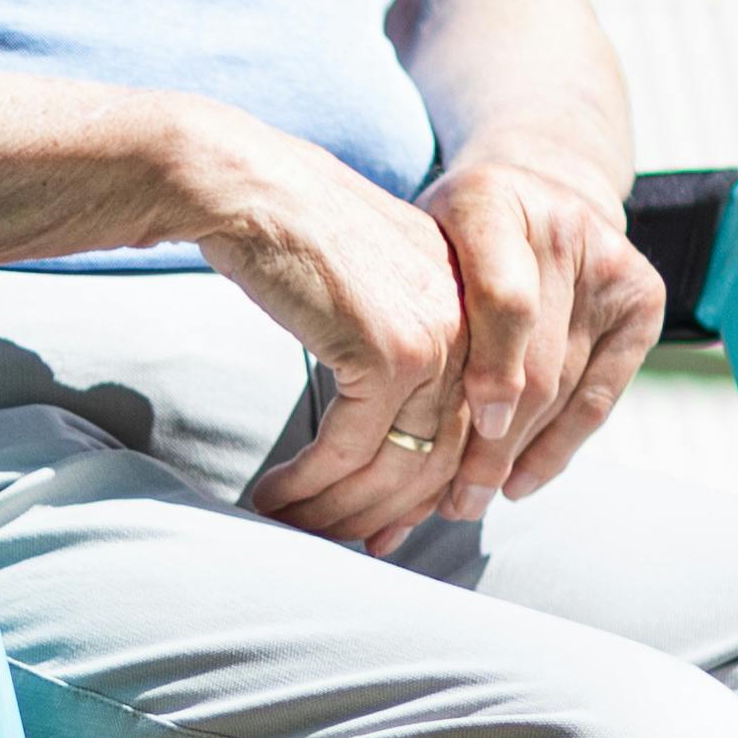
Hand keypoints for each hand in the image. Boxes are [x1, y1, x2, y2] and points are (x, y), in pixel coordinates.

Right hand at [196, 135, 486, 551]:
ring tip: (295, 528)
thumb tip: (408, 444)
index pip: (470, 433)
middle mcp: (476, 330)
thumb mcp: (379, 296)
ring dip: (338, 509)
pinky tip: (275, 496)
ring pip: (396, 465)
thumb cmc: (302, 239)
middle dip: (384, 515)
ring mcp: (438, 341)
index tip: (386, 531)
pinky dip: (307, 483)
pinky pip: (349, 449)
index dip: (427, 495)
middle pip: (439, 460)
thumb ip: (409, 356)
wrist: (254, 189)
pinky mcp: (387, 353)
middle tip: (342, 547)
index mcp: (482, 315)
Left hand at [413, 153, 667, 515]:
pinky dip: (557, 446)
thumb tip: (392, 400)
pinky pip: (598, 394)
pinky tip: (519, 482)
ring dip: (514, 456)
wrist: (533, 190)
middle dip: (487, 443)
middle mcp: (562, 224)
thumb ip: (407, 306)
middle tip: (444, 501)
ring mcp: (611, 264)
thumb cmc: (450, 236)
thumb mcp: (410, 247)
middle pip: (534, 362)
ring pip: (561, 389)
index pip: (502, 300)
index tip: (460, 430)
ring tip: (468, 502)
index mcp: (491, 198)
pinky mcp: (643, 301)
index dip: (489, 372)